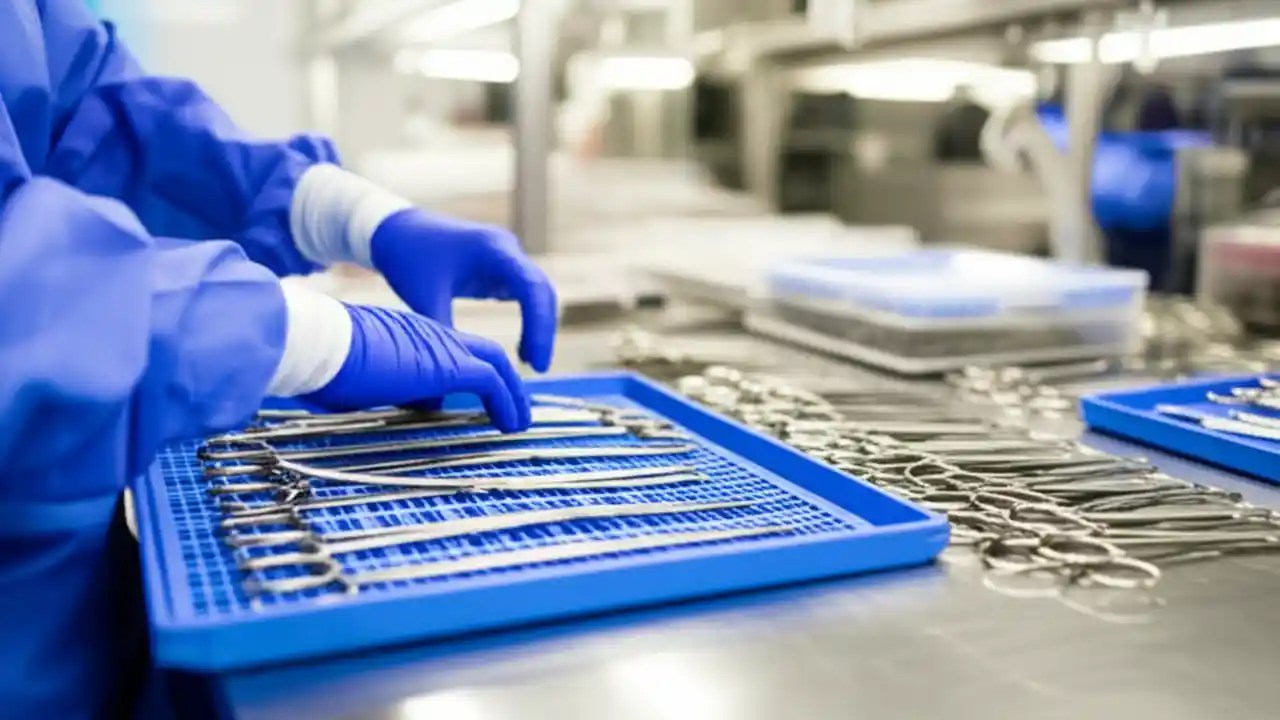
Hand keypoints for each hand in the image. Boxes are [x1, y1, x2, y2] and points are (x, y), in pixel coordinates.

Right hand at [303, 305, 531, 431]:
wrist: (317, 342)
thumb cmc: (317, 364)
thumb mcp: (349, 380)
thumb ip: (369, 390)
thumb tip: (372, 409)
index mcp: (404, 333)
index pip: (444, 350)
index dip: (462, 372)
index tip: (468, 398)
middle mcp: (427, 333)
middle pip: (480, 350)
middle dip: (501, 377)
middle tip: (509, 406)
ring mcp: (440, 345)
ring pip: (494, 362)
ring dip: (512, 392)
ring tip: (518, 421)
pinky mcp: (448, 363)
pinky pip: (491, 381)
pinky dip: (507, 401)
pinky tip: (512, 423)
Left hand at [370, 209, 557, 371]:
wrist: (395, 229)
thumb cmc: (407, 258)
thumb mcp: (425, 298)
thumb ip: (445, 334)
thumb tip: (457, 377)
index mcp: (494, 249)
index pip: (532, 288)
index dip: (539, 327)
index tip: (534, 364)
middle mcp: (507, 249)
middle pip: (542, 291)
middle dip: (543, 330)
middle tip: (538, 369)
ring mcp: (507, 258)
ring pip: (538, 294)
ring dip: (539, 326)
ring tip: (530, 363)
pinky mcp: (500, 269)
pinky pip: (525, 296)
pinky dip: (529, 321)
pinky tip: (520, 349)